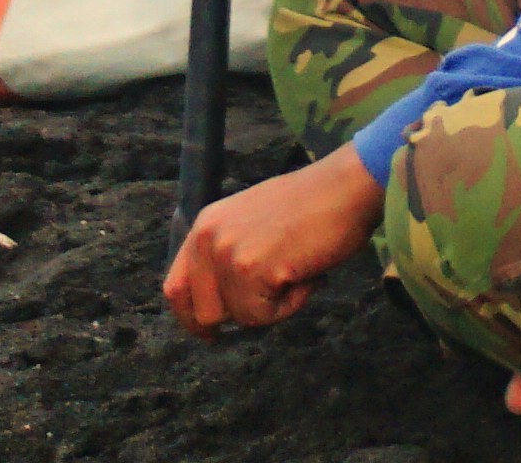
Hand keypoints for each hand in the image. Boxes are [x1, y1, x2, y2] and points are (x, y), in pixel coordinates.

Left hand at [162, 148, 381, 330]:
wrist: (344, 188)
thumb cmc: (310, 208)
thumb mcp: (250, 224)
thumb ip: (228, 256)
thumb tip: (222, 305)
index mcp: (204, 226)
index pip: (176, 288)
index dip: (191, 317)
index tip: (211, 333)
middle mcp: (208, 238)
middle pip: (205, 313)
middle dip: (242, 313)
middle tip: (276, 291)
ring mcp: (228, 253)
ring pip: (238, 318)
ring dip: (271, 308)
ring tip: (295, 273)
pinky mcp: (252, 269)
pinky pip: (263, 317)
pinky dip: (290, 305)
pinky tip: (306, 276)